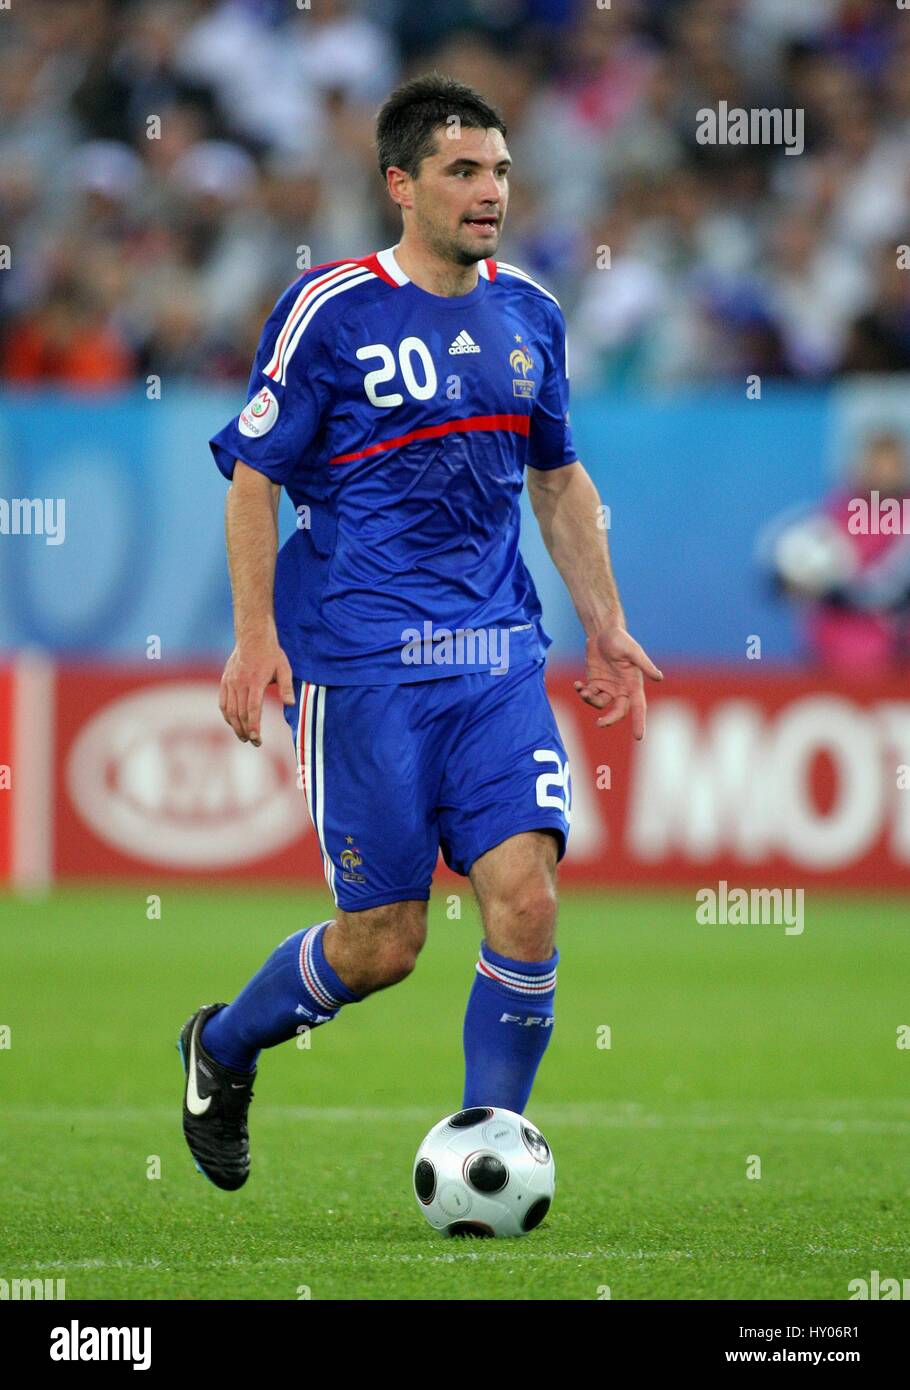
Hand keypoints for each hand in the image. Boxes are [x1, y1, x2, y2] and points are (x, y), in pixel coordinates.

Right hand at [219, 633, 294, 746]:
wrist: (252, 637)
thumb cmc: (271, 654)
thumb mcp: (284, 668)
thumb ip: (286, 687)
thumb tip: (290, 703)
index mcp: (256, 681)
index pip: (253, 709)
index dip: (254, 726)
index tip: (257, 739)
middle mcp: (240, 683)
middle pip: (240, 713)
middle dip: (246, 731)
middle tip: (254, 742)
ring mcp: (231, 682)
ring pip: (230, 710)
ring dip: (236, 726)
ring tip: (243, 737)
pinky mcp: (225, 681)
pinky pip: (223, 702)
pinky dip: (227, 715)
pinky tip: (233, 723)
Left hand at [574, 626, 662, 740]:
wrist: (602, 631)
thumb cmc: (620, 639)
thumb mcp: (633, 651)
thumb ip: (644, 665)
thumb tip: (659, 678)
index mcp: (634, 684)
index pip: (639, 707)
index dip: (639, 721)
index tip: (639, 736)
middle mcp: (622, 689)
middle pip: (618, 711)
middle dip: (609, 719)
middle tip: (600, 723)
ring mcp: (607, 687)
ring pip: (600, 704)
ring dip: (590, 700)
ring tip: (583, 690)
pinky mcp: (595, 682)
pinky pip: (588, 694)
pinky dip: (581, 692)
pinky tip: (577, 685)